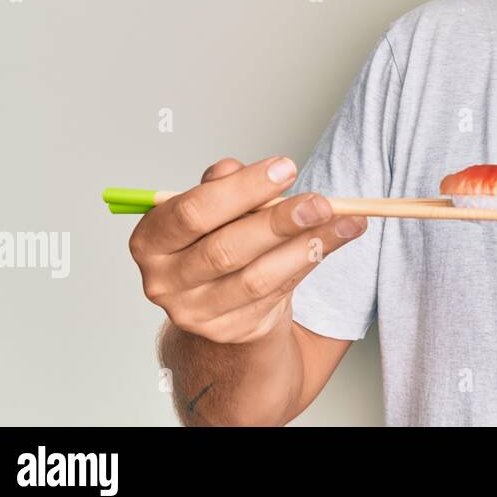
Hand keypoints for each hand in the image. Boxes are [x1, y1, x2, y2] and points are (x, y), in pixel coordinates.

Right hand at [128, 156, 366, 344]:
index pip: (192, 212)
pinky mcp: (230, 330)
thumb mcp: (215, 206)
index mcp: (151, 240)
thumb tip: (237, 169)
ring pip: (257, 278)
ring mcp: (196, 312)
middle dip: (279, 223)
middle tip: (321, 202)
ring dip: (307, 246)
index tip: (286, 166)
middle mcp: (164, 281)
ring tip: (345, 221)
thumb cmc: (218, 235)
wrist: (222, 294)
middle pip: (225, 250)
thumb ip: (223, 186)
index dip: (241, 189)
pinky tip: (336, 240)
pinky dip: (310, 263)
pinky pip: (277, 294)